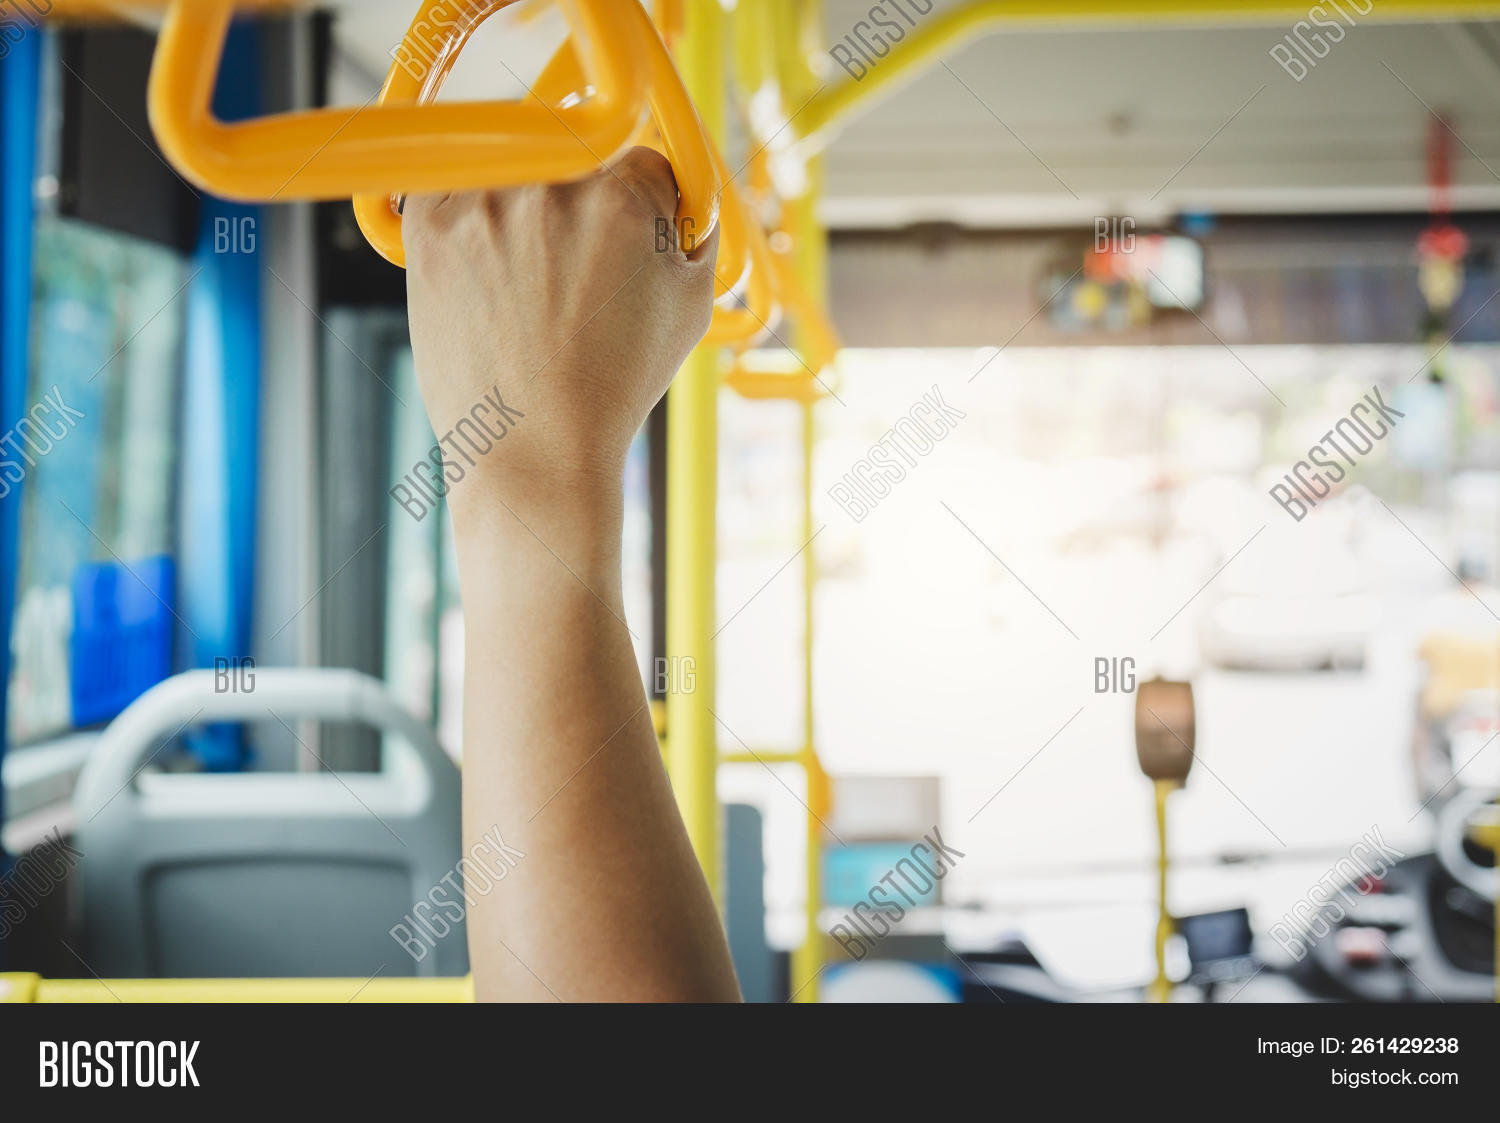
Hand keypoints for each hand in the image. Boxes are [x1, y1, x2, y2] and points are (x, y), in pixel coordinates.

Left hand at [402, 147, 718, 519]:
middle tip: (575, 279)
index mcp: (624, 196)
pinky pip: (455, 190)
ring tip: (531, 294)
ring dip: (525, 213)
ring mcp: (483, 201)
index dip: (641, 211)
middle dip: (582, 207)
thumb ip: (697, 228)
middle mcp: (552, 185)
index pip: (641, 160)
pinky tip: (488, 282)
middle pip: (578, 159)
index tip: (625, 254)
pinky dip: (471, 224)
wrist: (533, 451)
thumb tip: (686, 187)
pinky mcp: (430, 224)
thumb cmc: (614, 389)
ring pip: (518, 174)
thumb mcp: (690, 308)